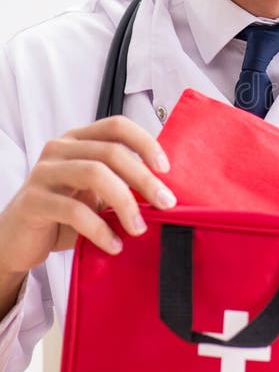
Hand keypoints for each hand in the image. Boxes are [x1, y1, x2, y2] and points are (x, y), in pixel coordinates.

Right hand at [0, 116, 176, 277]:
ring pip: (94, 174)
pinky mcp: (33, 200)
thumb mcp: (97, 194)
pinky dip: (100, 229)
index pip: (116, 126)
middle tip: (165, 203)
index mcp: (79, 140)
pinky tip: (114, 245)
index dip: (144, 142)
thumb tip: (165, 193)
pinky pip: (74, 210)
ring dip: (124, 203)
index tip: (166, 168)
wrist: (18, 240)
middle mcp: (60, 149)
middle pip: (111, 152)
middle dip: (144, 178)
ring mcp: (44, 172)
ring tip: (139, 228)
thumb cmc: (63, 215)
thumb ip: (123, 185)